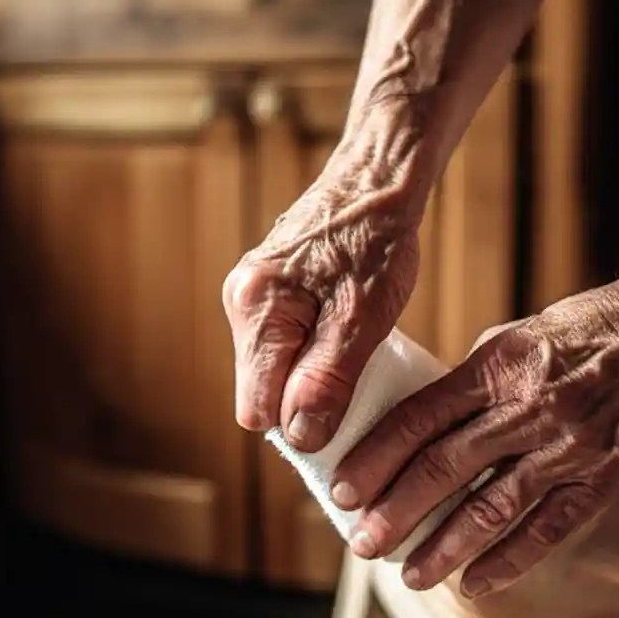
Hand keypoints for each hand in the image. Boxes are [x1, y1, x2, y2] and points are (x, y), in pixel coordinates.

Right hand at [222, 145, 427, 451]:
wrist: (378, 180)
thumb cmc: (377, 240)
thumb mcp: (363, 318)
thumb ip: (327, 379)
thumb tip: (301, 437)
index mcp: (255, 308)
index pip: (258, 407)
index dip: (300, 420)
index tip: (344, 407)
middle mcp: (240, 302)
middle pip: (261, 392)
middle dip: (304, 397)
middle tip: (356, 371)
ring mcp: (250, 296)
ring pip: (273, 371)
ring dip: (311, 374)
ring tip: (353, 342)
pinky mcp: (268, 293)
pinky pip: (281, 347)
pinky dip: (312, 352)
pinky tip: (342, 332)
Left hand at [331, 285, 618, 596]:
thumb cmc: (588, 333)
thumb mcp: (516, 337)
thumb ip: (471, 381)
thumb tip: (421, 419)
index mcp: (495, 366)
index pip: (416, 418)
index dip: (375, 459)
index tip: (344, 490)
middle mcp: (526, 407)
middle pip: (441, 468)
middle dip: (394, 512)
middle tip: (363, 544)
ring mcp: (566, 446)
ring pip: (490, 508)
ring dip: (443, 548)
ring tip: (410, 576)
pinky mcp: (604, 478)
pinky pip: (548, 529)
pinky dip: (508, 561)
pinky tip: (475, 584)